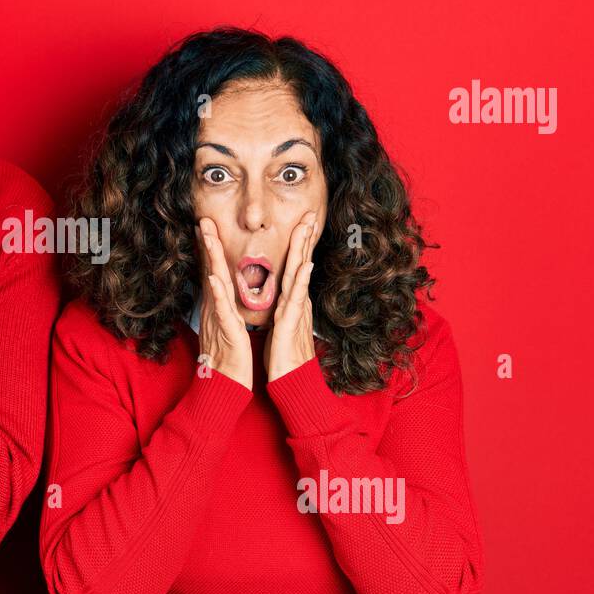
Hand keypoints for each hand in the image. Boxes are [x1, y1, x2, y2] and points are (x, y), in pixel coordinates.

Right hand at [196, 216, 252, 389]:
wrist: (224, 385)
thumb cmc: (228, 358)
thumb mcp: (226, 326)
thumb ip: (223, 308)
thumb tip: (221, 294)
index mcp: (219, 305)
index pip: (213, 270)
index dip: (210, 248)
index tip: (206, 226)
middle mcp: (215, 307)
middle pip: (210, 269)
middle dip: (207, 243)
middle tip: (203, 219)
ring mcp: (218, 317)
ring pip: (214, 282)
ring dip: (210, 258)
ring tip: (207, 236)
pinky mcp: (226, 330)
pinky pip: (221, 309)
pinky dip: (218, 293)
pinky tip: (213, 277)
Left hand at [265, 209, 317, 380]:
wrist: (292, 381)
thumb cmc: (284, 355)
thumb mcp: (282, 324)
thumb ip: (285, 306)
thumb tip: (286, 294)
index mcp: (292, 300)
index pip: (295, 265)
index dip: (298, 243)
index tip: (302, 220)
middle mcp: (297, 302)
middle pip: (301, 262)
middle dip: (305, 237)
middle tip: (310, 212)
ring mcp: (296, 311)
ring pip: (299, 275)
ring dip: (303, 250)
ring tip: (306, 227)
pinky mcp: (292, 324)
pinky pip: (296, 300)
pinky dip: (301, 281)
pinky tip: (305, 265)